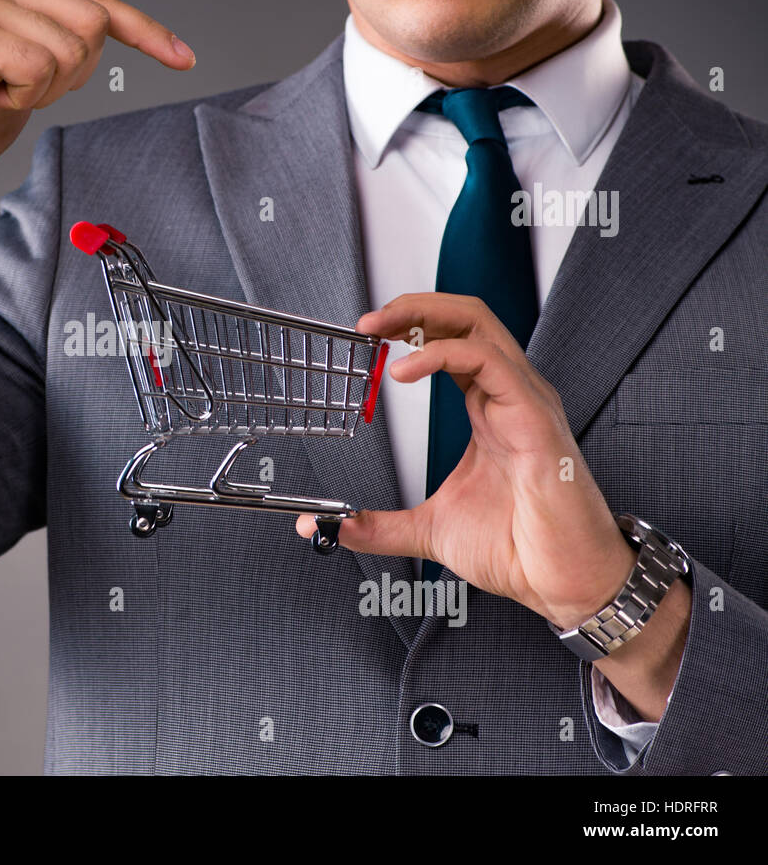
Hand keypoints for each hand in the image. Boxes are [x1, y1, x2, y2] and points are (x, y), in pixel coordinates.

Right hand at [0, 0, 194, 278]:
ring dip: (40, 92)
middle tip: (19, 91)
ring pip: (69, 52)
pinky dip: (19, 98)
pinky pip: (36, 69)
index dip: (146, 32)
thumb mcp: (31, 76)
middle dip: (70, 77)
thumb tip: (115, 34)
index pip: (98, 3)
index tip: (183, 58)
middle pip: (92, 27)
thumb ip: (64, 46)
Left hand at [295, 292, 634, 629]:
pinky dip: (443, 354)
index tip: (366, 335)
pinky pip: (490, 362)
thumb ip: (377, 525)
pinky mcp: (535, 418)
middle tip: (368, 321)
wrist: (564, 581)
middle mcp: (510, 395)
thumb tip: (324, 527)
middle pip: (466, 317)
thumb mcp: (429, 531)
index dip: (410, 328)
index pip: (452, 341)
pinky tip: (404, 370)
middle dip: (414, 307)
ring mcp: (526, 402)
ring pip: (480, 325)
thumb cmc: (520, 549)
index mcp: (488, 409)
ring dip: (425, 316)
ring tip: (380, 329)